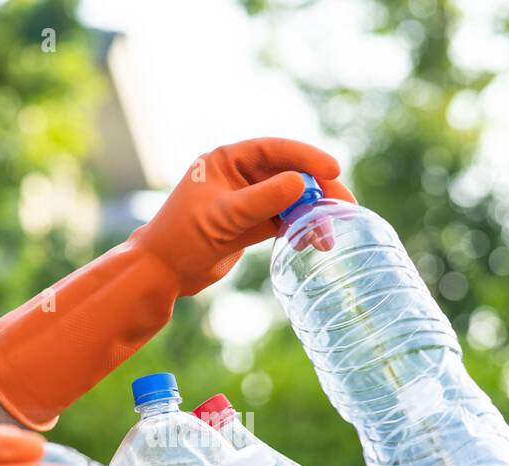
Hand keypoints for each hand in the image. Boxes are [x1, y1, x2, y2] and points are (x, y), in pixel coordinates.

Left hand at [132, 138, 354, 295]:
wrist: (162, 272)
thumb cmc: (183, 239)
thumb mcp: (224, 217)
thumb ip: (262, 200)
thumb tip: (301, 184)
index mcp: (226, 161)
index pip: (274, 150)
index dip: (306, 157)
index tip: (334, 168)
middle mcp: (238, 175)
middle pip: (288, 174)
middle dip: (317, 190)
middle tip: (345, 206)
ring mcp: (245, 200)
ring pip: (289, 199)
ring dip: (312, 214)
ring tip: (330, 235)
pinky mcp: (249, 224)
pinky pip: (283, 220)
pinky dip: (299, 229)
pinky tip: (313, 242)